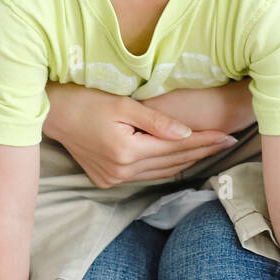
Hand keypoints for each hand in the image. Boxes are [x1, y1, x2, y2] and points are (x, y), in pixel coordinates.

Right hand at [44, 82, 238, 187]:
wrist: (51, 113)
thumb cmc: (86, 100)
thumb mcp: (123, 105)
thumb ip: (156, 121)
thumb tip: (187, 132)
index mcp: (126, 151)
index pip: (176, 147)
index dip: (204, 141)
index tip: (227, 135)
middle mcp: (121, 171)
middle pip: (172, 161)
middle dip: (202, 152)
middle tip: (228, 142)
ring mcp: (113, 178)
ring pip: (160, 172)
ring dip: (186, 161)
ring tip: (210, 150)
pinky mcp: (106, 180)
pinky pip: (145, 175)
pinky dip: (164, 167)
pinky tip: (179, 159)